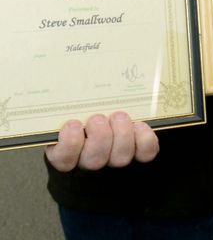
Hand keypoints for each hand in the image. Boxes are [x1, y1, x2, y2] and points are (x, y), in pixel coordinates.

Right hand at [45, 112, 159, 171]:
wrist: (107, 108)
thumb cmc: (80, 106)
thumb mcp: (64, 104)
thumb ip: (57, 101)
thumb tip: (40, 79)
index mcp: (66, 150)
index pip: (63, 159)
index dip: (69, 144)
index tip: (73, 124)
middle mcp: (90, 159)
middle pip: (94, 160)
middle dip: (99, 137)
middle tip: (98, 117)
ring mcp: (115, 157)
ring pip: (120, 158)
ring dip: (121, 134)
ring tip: (119, 116)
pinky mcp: (138, 152)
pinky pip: (145, 153)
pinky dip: (144, 139)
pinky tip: (139, 124)